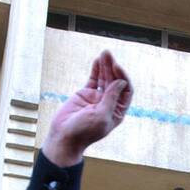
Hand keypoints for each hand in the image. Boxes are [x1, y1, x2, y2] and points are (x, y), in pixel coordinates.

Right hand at [42, 50, 131, 166]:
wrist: (64, 137)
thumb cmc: (84, 131)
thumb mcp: (101, 116)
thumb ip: (111, 98)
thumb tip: (121, 82)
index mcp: (117, 111)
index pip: (126, 91)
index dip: (123, 78)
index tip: (117, 67)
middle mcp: (109, 103)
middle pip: (115, 82)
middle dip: (113, 68)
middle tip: (109, 55)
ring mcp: (97, 98)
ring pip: (104, 78)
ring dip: (105, 66)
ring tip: (104, 53)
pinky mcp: (85, 94)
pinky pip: (93, 80)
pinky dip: (96, 70)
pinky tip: (98, 60)